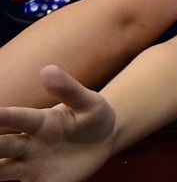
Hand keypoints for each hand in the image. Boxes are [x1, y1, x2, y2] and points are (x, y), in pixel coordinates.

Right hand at [0, 66, 117, 181]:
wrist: (104, 141)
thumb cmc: (92, 116)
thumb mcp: (88, 102)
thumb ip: (69, 89)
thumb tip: (47, 70)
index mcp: (39, 122)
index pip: (18, 119)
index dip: (3, 117)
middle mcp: (28, 144)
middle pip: (3, 146)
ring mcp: (31, 166)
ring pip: (4, 169)